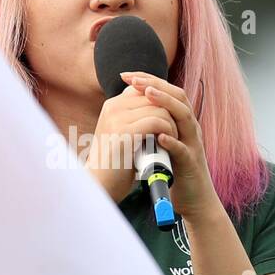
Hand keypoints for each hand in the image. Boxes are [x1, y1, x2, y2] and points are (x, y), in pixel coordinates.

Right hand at [84, 84, 177, 202]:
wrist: (100, 186)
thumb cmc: (115, 164)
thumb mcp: (123, 134)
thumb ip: (135, 119)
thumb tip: (159, 107)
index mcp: (113, 105)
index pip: (144, 88)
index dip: (162, 101)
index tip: (169, 119)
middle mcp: (113, 107)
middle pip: (154, 96)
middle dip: (169, 113)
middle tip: (174, 132)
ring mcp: (117, 119)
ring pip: (159, 108)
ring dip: (171, 124)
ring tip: (170, 139)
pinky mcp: (125, 133)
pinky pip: (157, 121)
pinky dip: (168, 132)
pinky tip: (166, 143)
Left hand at [119, 71, 221, 222]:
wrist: (193, 199)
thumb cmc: (173, 169)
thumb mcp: (160, 142)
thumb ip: (151, 125)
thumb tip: (129, 108)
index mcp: (180, 122)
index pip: (167, 92)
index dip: (148, 81)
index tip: (127, 75)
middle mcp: (189, 128)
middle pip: (178, 98)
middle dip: (156, 85)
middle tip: (135, 79)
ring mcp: (193, 145)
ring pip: (185, 117)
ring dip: (166, 104)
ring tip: (148, 95)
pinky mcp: (192, 164)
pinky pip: (184, 150)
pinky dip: (173, 141)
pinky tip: (160, 136)